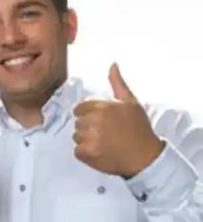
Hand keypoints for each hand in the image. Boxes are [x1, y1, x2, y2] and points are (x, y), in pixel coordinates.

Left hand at [73, 63, 165, 177]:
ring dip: (86, 141)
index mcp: (102, 107)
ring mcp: (88, 138)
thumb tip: (112, 64)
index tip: (100, 122)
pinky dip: (86, 154)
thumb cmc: (139, 128)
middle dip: (88, 127)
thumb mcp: (131, 102)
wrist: (144, 156)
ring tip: (104, 143)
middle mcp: (93, 121)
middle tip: (106, 134)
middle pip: (78, 123)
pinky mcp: (86, 153)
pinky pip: (77, 151)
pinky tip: (100, 153)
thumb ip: (118, 84)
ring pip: (76, 137)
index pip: (80, 109)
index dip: (89, 115)